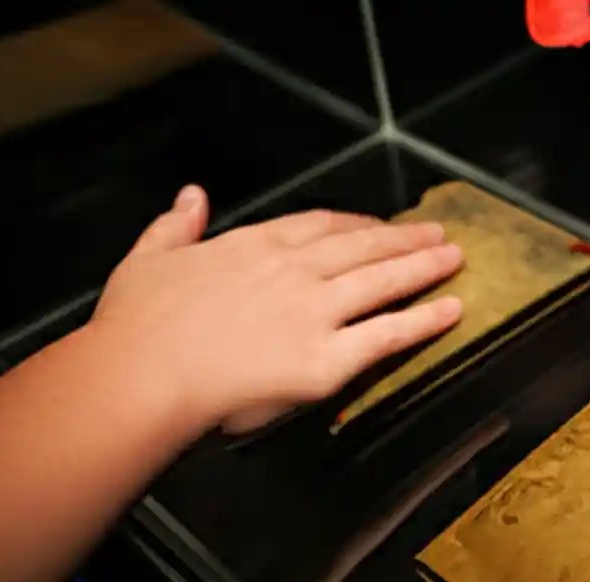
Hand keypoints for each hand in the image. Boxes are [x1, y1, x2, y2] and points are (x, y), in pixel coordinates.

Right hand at [89, 185, 463, 434]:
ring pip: (384, 281)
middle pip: (363, 246)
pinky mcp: (328, 358)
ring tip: (454, 259)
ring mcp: (315, 312)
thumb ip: (176, 225)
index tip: (374, 224)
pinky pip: (389, 333)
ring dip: (424, 267)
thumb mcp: (148, 259)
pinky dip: (426, 320)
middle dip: (404, 239)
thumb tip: (192, 195)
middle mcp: (294, 271)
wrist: (140, 377)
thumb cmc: (136, 327)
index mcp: (254, 245)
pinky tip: (452, 310)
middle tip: (436, 234)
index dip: (354, 223)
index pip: (319, 225)